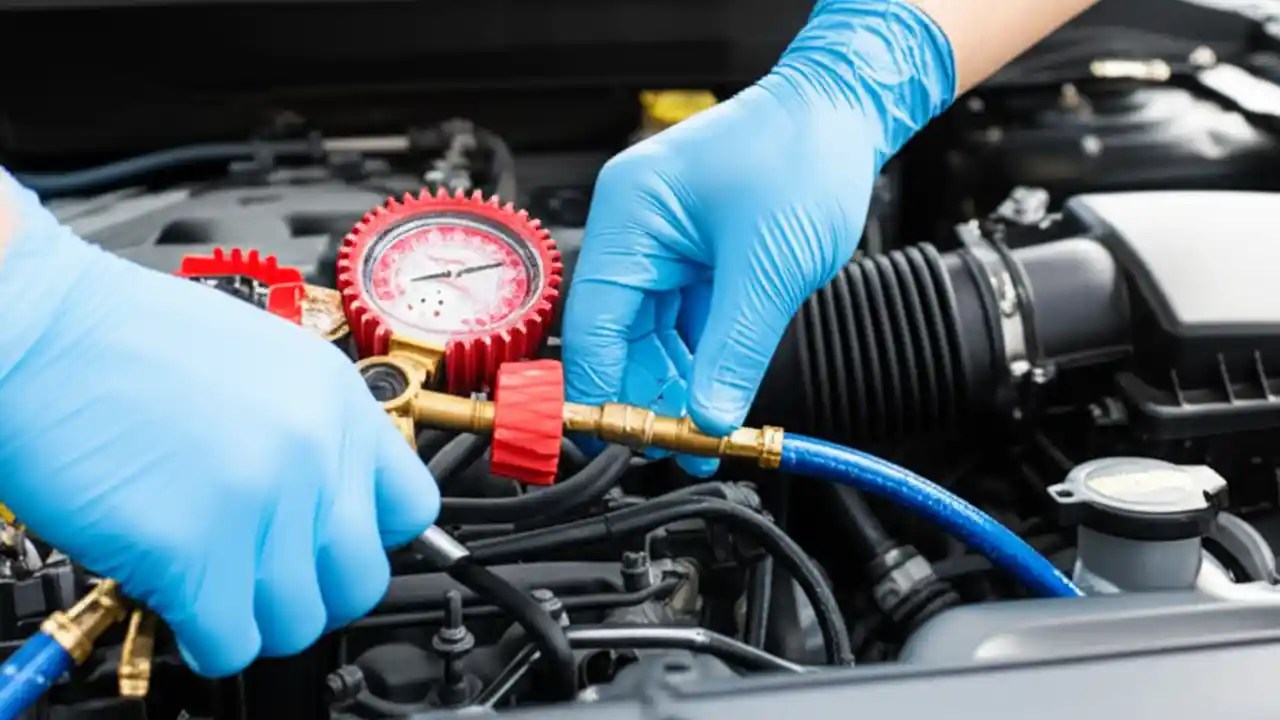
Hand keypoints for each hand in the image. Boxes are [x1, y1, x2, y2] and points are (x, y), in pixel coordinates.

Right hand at [0, 169, 439, 676]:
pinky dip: (206, 639)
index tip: (331, 550)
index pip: (411, 510)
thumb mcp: (262, 365)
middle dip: (309, 593)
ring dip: (252, 620)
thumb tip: (322, 504)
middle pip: (359, 581)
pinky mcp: (197, 549)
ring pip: (298, 623)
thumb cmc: (127, 342)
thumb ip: (305, 433)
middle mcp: (316, 453)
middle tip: (260, 580)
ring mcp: (263, 502)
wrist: (39, 326)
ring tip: (211, 589)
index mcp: (338, 404)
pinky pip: (231, 643)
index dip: (367, 541)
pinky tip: (178, 603)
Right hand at [562, 0, 955, 474]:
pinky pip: (685, 320)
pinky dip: (700, 358)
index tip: (626, 437)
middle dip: (647, 392)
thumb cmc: (804, 150)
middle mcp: (637, 228)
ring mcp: (665, 241)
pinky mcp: (695, 254)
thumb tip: (709, 416)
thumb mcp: (770, 265)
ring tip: (702, 436)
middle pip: (619, 332)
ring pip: (653, 333)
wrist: (846, 109)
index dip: (605, 385)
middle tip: (679, 447)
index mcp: (631, 214)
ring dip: (676, 383)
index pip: (595, 319)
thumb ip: (735, 349)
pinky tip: (712, 396)